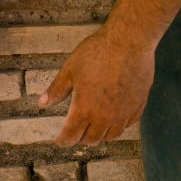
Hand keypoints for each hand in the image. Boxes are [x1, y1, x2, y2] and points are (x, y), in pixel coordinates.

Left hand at [39, 26, 155, 145]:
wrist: (129, 40)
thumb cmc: (97, 52)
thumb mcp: (70, 70)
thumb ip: (56, 89)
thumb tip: (42, 103)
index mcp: (84, 110)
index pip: (71, 136)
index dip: (63, 140)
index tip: (60, 140)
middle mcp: (104, 117)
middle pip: (91, 139)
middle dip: (80, 137)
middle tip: (76, 131)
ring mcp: (123, 113)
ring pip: (111, 136)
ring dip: (100, 134)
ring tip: (95, 127)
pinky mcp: (138, 105)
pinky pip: (128, 124)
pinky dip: (118, 125)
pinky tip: (114, 118)